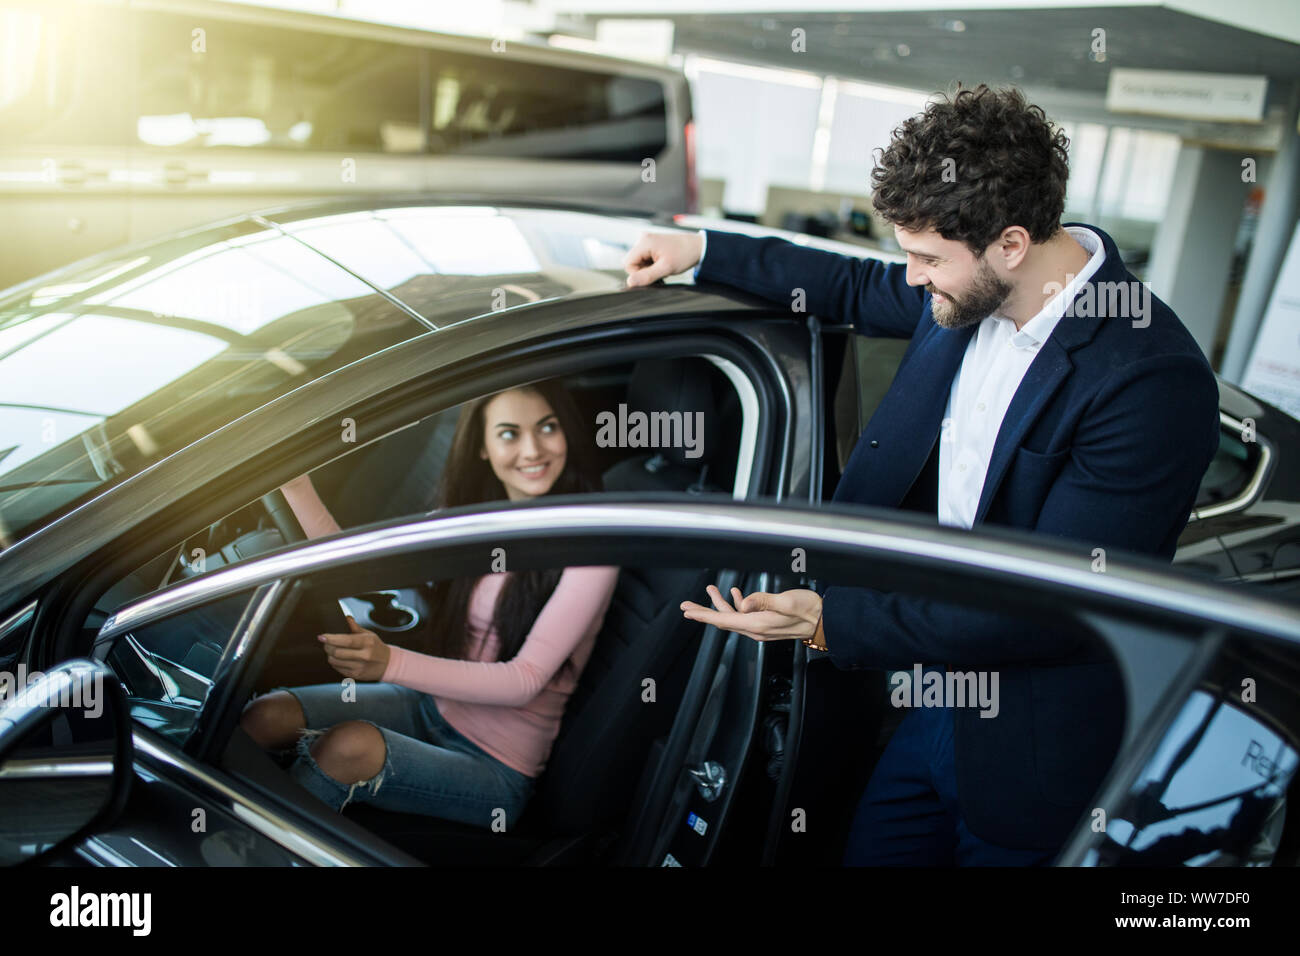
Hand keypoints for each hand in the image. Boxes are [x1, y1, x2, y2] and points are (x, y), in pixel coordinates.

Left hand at [318, 616, 390, 680]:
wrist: (387, 664)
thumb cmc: (376, 647)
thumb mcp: (369, 635)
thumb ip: (355, 627)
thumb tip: (346, 617)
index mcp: (367, 642)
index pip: (346, 641)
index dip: (331, 639)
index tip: (321, 636)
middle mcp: (364, 656)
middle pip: (337, 652)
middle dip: (328, 647)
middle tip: (326, 643)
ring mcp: (359, 667)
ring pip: (335, 661)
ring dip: (330, 655)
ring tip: (332, 650)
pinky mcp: (355, 675)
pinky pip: (338, 668)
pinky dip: (335, 662)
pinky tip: (339, 658)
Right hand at [624, 231, 703, 286]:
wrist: (697, 247)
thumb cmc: (684, 255)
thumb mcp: (666, 268)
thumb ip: (647, 276)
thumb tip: (630, 282)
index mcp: (644, 242)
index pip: (627, 263)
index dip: (637, 273)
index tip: (653, 274)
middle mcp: (643, 239)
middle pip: (632, 262)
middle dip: (643, 271)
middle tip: (659, 271)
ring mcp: (646, 240)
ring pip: (638, 261)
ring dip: (648, 268)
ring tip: (662, 266)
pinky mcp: (651, 244)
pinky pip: (644, 258)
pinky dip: (651, 264)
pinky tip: (661, 263)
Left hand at [680, 585, 821, 642]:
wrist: (824, 621)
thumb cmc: (808, 610)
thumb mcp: (785, 601)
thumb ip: (762, 601)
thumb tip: (741, 603)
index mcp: (757, 624)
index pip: (723, 620)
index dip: (703, 615)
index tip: (687, 611)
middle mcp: (756, 629)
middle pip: (723, 620)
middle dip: (704, 612)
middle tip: (686, 606)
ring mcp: (761, 628)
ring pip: (733, 617)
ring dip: (720, 604)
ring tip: (710, 589)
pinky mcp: (767, 623)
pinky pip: (745, 616)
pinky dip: (736, 604)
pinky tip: (735, 594)